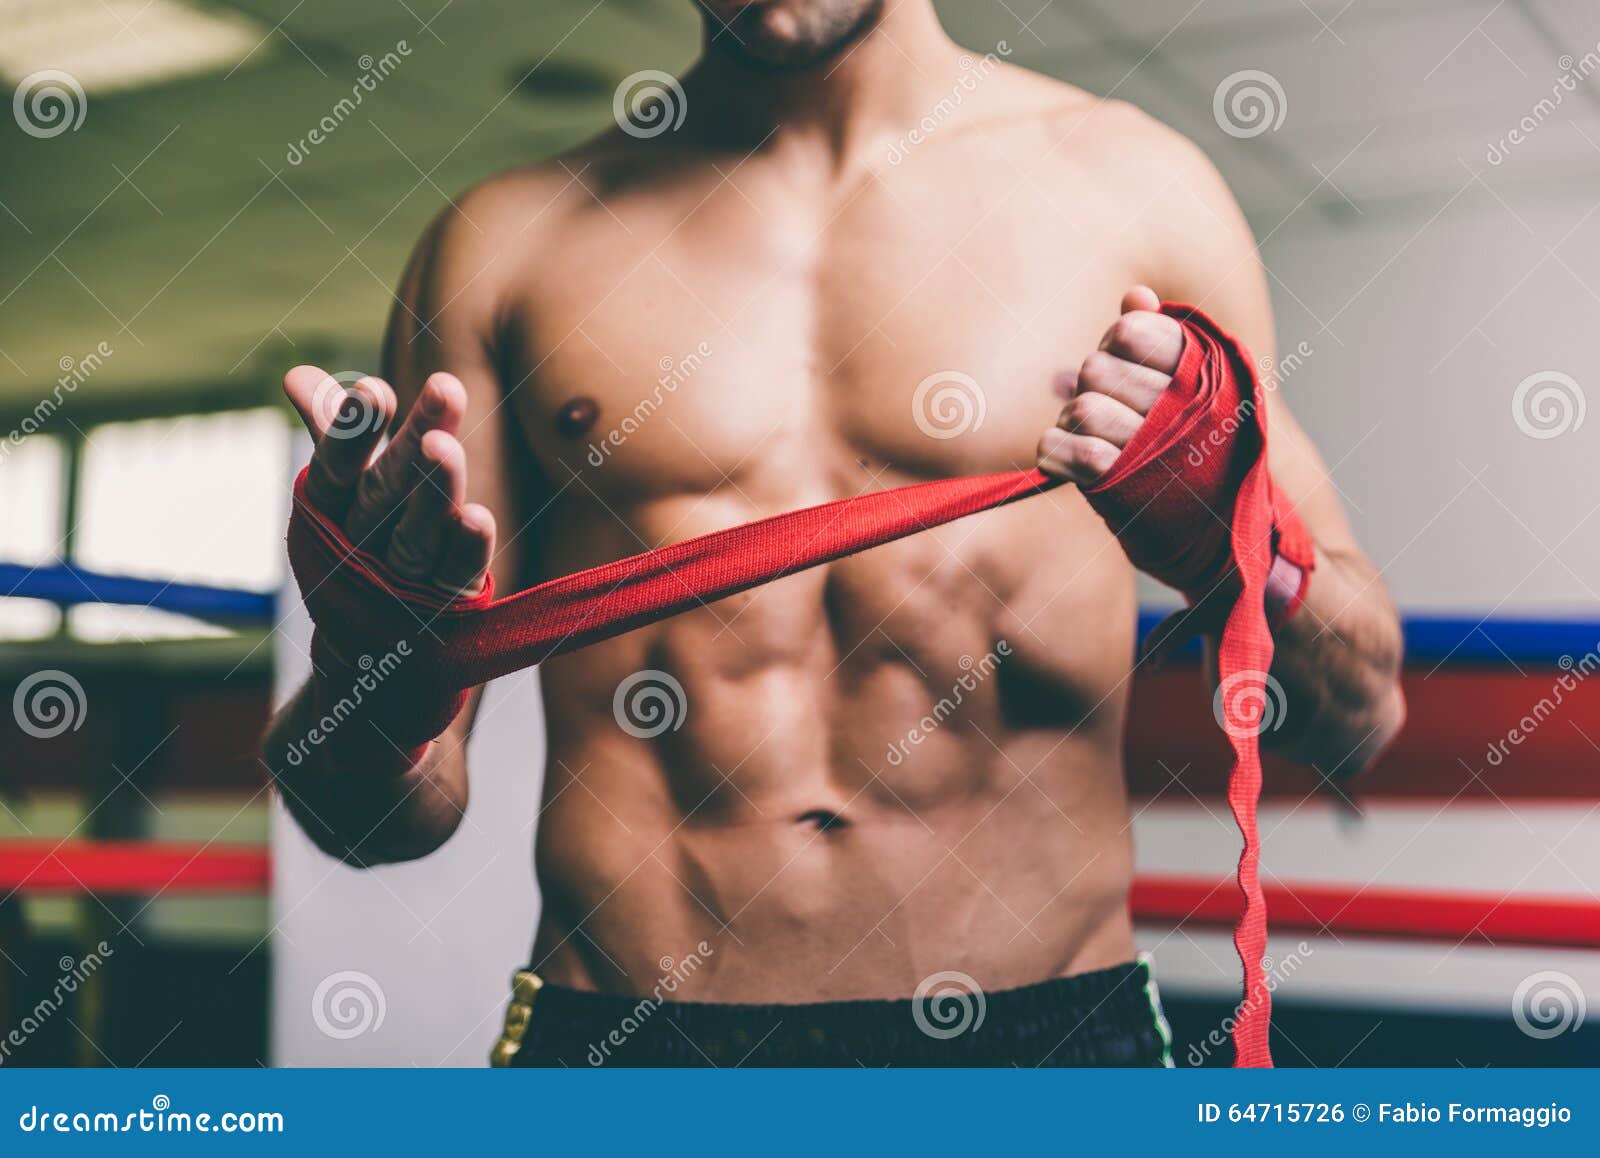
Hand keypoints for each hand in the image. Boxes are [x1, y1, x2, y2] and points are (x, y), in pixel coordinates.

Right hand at [283, 367, 495, 595]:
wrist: (373, 654)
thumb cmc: (357, 550)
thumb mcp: (341, 492)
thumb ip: (335, 433)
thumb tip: (297, 374)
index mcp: (331, 512)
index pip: (336, 468)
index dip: (353, 431)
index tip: (375, 386)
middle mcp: (360, 547)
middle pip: (384, 492)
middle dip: (411, 441)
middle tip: (444, 387)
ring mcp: (400, 583)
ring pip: (417, 535)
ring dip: (435, 491)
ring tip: (448, 445)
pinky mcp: (443, 606)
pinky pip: (454, 576)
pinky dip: (465, 549)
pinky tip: (479, 517)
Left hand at [1036, 286, 1184, 485]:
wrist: (1216, 518)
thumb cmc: (1198, 439)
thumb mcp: (1195, 380)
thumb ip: (1161, 334)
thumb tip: (1135, 297)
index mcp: (1200, 370)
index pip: (1128, 333)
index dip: (1115, 345)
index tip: (1129, 364)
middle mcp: (1180, 405)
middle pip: (1095, 369)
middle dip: (1092, 386)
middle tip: (1110, 406)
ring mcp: (1150, 446)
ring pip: (1080, 409)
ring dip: (1073, 422)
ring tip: (1095, 435)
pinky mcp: (1120, 483)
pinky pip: (1061, 449)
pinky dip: (1056, 451)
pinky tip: (1071, 457)